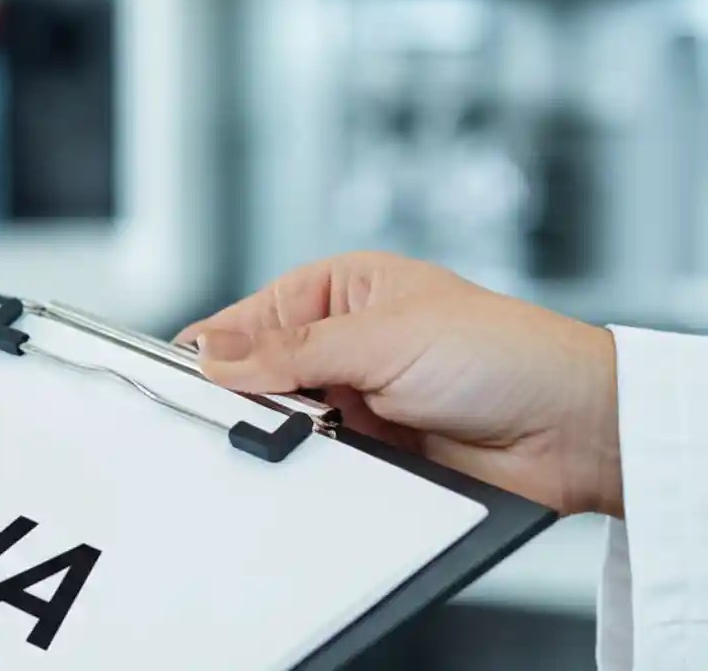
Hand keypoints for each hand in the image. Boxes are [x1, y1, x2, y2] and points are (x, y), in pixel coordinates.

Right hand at [178, 252, 621, 517]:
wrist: (571, 430)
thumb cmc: (503, 353)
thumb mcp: (382, 337)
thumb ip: (291, 351)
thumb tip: (215, 356)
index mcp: (343, 289)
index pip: (255, 313)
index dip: (216, 343)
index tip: (179, 373)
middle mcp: (345, 340)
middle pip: (262, 370)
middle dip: (248, 392)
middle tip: (237, 410)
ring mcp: (357, 395)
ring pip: (287, 417)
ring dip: (285, 429)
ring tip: (296, 430)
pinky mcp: (373, 446)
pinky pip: (318, 458)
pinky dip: (311, 462)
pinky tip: (315, 458)